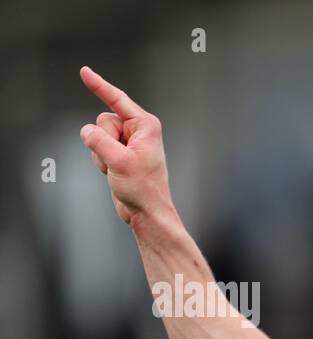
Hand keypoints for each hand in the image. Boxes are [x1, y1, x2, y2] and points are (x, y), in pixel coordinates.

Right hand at [78, 66, 174, 226]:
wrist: (146, 212)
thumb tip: (86, 130)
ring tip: (118, 169)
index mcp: (146, 126)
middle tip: (120, 160)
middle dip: (104, 140)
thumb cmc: (143, 189)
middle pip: (103, 120)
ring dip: (101, 153)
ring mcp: (128, 142)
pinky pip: (97, 147)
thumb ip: (99, 141)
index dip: (99, 85)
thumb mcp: (119, 162)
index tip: (84, 71)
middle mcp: (138, 130)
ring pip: (97, 134)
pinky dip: (100, 160)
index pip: (117, 100)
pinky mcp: (120, 152)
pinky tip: (114, 173)